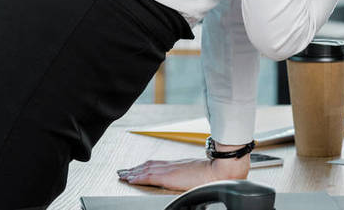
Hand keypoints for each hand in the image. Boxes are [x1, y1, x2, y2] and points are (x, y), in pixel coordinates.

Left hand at [117, 154, 248, 190]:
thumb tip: (191, 177)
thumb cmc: (214, 173)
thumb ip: (191, 172)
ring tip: (123, 175)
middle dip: (135, 168)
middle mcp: (173, 164)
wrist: (221, 170)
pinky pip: (149, 176)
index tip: (135, 168)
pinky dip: (138, 177)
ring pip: (146, 169)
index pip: (158, 164)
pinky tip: (131, 179)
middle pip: (149, 164)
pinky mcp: (169, 176)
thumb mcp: (199, 171)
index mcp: (179, 164)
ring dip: (133, 172)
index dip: (145, 166)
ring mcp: (170, 170)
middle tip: (123, 171)